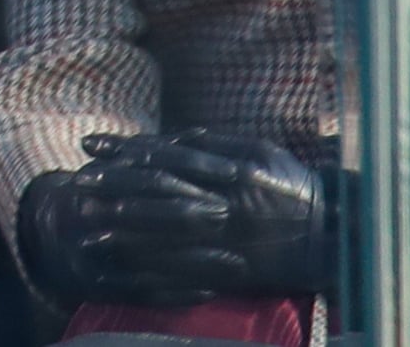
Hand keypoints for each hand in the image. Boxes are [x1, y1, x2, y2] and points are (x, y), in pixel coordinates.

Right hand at [18, 157, 236, 310]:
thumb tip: (201, 137)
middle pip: (147, 211)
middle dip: (192, 214)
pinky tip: (210, 292)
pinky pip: (143, 292)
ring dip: (195, 261)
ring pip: (149, 255)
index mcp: (102, 177)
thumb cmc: (98, 194)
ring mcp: (93, 251)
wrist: (49, 236)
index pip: (154, 169)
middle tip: (231, 215)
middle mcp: (93, 212)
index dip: (197, 169)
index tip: (236, 173)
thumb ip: (150, 153)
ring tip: (236, 263)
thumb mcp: (114, 166)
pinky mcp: (99, 286)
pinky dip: (177, 293)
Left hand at [80, 129, 333, 294]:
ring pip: (165, 232)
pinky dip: (149, 264)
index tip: (92, 147)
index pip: (166, 157)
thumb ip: (214, 143)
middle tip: (78, 182)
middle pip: (159, 193)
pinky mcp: (228, 270)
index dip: (124, 151)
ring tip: (88, 220)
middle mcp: (224, 204)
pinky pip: (184, 268)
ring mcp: (225, 241)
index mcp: (231, 171)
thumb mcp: (261, 151)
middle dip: (114, 186)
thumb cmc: (293, 188)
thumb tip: (172, 138)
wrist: (331, 237)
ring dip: (123, 226)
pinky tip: (121, 260)